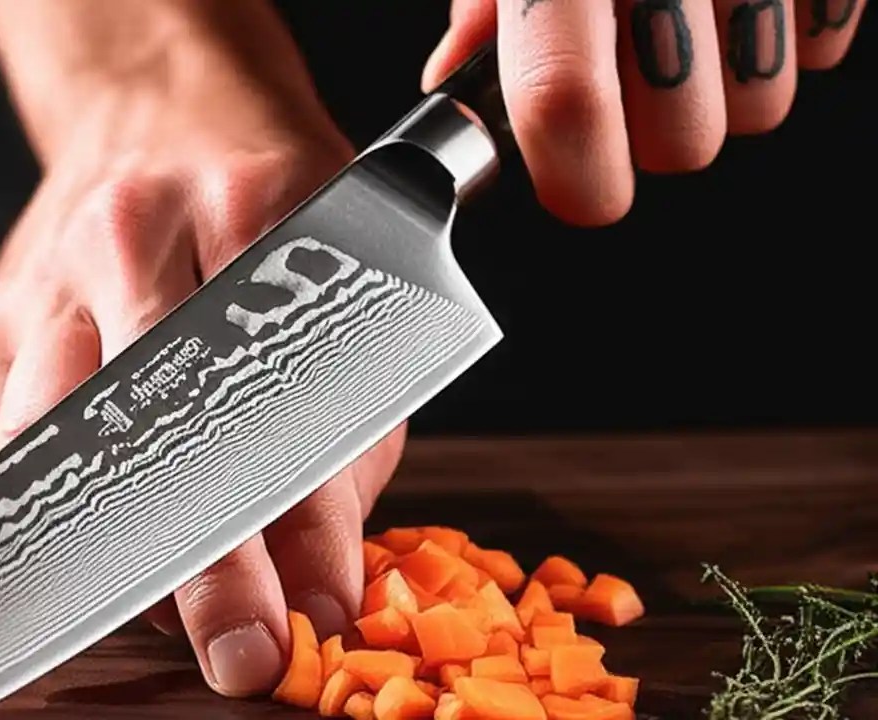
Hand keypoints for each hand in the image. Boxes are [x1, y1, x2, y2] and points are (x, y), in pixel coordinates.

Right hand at [0, 1, 404, 696]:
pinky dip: (67, 501)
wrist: (160, 110)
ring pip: (57, 448)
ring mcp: (47, 273)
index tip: (293, 622)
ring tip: (166, 590)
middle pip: (149, 426)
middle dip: (193, 562)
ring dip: (117, 545)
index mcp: (250, 205)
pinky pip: (15, 442)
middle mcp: (132, 230)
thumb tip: (320, 597)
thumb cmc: (275, 211)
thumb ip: (341, 451)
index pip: (265, 391)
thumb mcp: (348, 296)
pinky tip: (110, 503)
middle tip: (231, 651)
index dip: (280, 522)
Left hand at [422, 0, 865, 225]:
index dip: (573, 174)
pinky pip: (821, 49)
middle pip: (681, 138)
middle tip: (637, 78)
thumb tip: (454, 81)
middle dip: (654, 136)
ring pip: (760, 110)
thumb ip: (485, 1)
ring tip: (696, 20)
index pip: (564, 97)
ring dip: (723, 90)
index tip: (576, 190)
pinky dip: (787, 35)